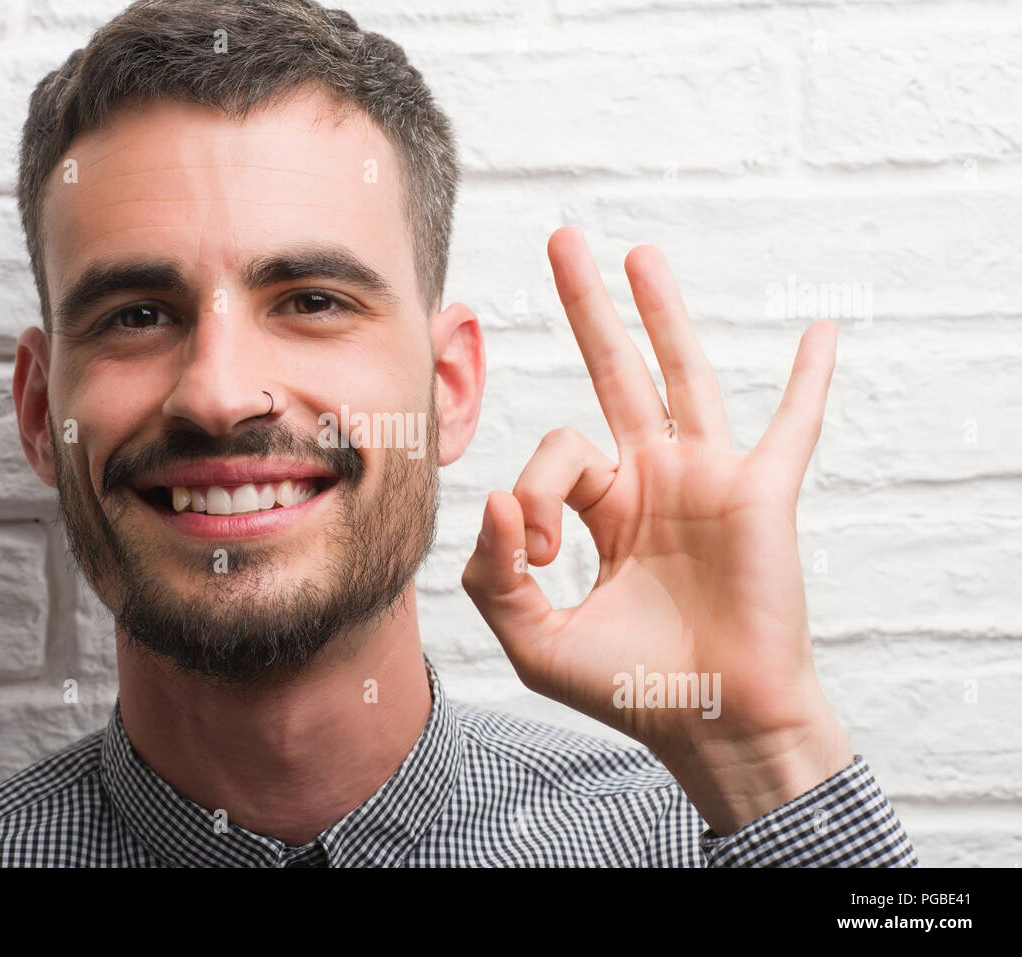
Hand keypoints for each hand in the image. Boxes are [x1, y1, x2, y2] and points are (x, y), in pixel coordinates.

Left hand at [461, 227, 852, 834]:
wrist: (711, 724)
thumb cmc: (631, 687)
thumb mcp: (534, 635)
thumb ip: (492, 573)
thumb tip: (492, 495)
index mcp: (604, 508)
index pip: (553, 456)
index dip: (529, 495)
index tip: (533, 553)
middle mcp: (654, 481)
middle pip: (615, 375)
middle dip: (589, 310)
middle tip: (562, 241)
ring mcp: (707, 480)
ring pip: (683, 377)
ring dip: (662, 313)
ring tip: (637, 253)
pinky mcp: (759, 493)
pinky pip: (792, 425)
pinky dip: (808, 382)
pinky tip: (820, 333)